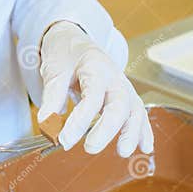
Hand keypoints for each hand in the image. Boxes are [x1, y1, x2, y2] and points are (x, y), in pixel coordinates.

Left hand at [38, 21, 153, 157]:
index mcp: (94, 66)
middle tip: (90, 147)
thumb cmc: (64, 54)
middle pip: (119, 103)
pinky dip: (144, 130)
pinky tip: (145, 147)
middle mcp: (114, 76)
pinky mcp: (126, 95)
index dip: (79, 121)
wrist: (73, 40)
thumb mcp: (53, 70)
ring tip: (123, 152)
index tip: (63, 140)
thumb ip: (52, 97)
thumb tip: (46, 124)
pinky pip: (139, 112)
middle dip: (108, 128)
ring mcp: (123, 85)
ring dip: (132, 131)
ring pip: (134, 109)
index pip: (91, 97)